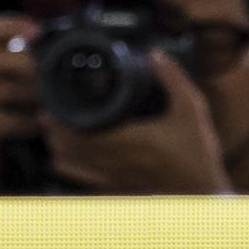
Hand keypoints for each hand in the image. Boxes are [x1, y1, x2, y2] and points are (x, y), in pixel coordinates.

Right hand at [0, 11, 43, 153]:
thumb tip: (64, 43)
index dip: (12, 25)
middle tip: (54, 78)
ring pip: (12, 91)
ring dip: (38, 98)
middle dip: (35, 68)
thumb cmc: (3, 100)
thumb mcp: (7, 75)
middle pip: (5, 59)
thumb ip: (25, 58)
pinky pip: (14, 120)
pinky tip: (40, 125)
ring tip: (51, 104)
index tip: (38, 32)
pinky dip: (32, 123)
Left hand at [42, 51, 228, 193]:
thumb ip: (173, 80)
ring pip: (72, 166)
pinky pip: (83, 180)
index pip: (81, 133)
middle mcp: (115, 161)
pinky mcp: (116, 188)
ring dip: (58, 150)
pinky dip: (69, 168)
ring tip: (52, 135)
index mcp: (129, 140)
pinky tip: (65, 159)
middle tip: (46, 116)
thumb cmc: (196, 153)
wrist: (201, 192)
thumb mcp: (191, 109)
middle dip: (54, 133)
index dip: (61, 123)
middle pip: (69, 149)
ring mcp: (113, 177)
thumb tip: (155, 56)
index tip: (52, 109)